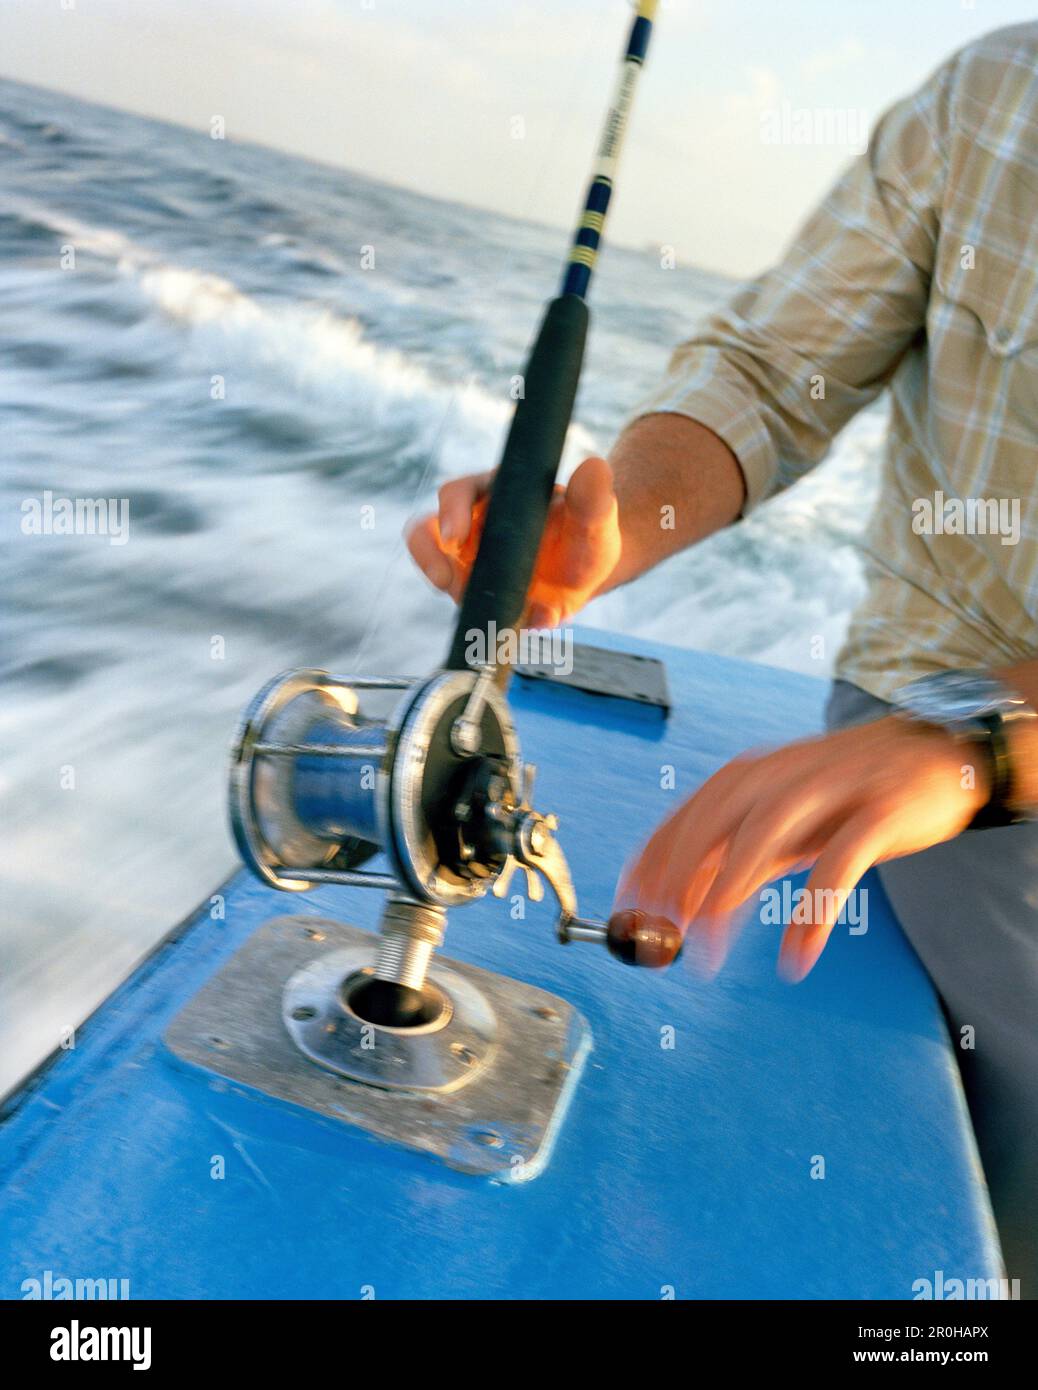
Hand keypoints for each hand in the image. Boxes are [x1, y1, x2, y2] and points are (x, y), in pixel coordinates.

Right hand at [406, 455, 621, 627]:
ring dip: (455, 591)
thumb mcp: (596, 514)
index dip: (450, 512)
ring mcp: (470, 563)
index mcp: (494, 495)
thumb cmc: (588, 531)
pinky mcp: (478, 593)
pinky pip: (470, 605)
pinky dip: (490, 616)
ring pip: (439, 573)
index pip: (457, 494)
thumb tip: (594, 468)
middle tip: (445, 578)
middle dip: (428, 556)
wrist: (591, 568)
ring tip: (489, 605)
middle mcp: (472, 527)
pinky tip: (529, 618)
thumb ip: (594, 496)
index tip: (457, 537)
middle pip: (426, 533)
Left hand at [614, 715, 990, 981]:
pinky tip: (797, 956)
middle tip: (661, 938)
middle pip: (710, 825)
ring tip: (708, 950)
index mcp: (747, 776)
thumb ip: (732, 856)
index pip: (682, 819)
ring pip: (762, 837)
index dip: (649, 867)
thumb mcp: (779, 822)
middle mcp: (778, 776)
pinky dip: (812, 913)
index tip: (626, 912)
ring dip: (727, 895)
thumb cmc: (843, 794)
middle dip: (676, 883)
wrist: (932, 751)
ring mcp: (828, 790)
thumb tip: (680, 906)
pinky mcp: (878, 812)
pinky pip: (838, 866)